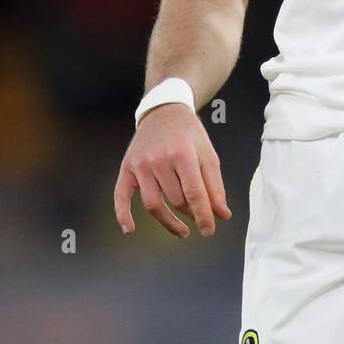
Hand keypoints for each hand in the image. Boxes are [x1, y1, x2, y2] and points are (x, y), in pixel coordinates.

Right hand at [113, 104, 231, 238]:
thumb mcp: (208, 154)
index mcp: (182, 154)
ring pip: (153, 204)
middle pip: (176, 200)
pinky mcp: (127, 168)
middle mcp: (158, 159)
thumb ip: (215, 185)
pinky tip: (130, 230)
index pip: (194, 194)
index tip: (209, 229)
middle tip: (199, 219)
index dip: (203, 216)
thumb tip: (222, 215)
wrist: (164, 112)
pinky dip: (123, 215)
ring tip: (182, 231)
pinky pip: (121, 196)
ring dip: (168, 223)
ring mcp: (140, 164)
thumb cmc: (189, 135)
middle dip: (190, 214)